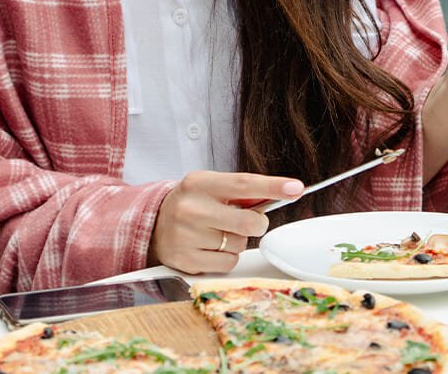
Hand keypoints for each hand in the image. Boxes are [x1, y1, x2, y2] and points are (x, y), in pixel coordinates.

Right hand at [149, 171, 302, 273]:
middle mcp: (190, 209)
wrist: (151, 224)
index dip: (273, 187)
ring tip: (217, 233)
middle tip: (248, 221)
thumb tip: (282, 193)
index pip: (243, 184)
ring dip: (237, 240)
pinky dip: (226, 257)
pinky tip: (210, 248)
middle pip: (248, 223)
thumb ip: (241, 191)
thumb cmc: (191, 203)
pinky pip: (228, 263)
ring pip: (239, 245)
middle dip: (257, 224)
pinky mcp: (186, 261)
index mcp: (199, 183)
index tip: (296, 188)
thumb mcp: (210, 187)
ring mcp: (186, 236)